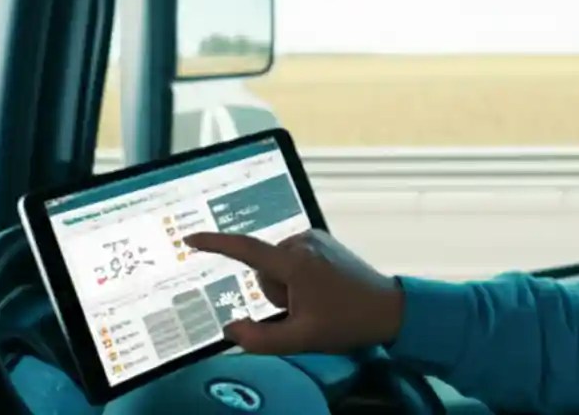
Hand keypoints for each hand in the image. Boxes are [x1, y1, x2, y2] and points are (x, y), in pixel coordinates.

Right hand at [183, 229, 404, 354]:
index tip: (191, 239)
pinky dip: (297, 278)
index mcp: (295, 262)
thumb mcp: (300, 339)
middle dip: (275, 294)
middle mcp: (302, 242)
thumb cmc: (346, 322)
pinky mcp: (322, 242)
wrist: (388, 309)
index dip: (215, 244)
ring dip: (287, 287)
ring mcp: (314, 239)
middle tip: (305, 311)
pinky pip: (292, 261)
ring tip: (317, 302)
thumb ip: (259, 339)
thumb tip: (230, 328)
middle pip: (263, 272)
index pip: (246, 249)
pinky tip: (320, 292)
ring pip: (276, 268)